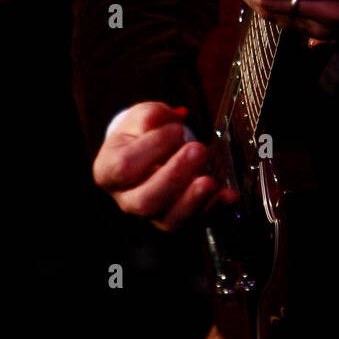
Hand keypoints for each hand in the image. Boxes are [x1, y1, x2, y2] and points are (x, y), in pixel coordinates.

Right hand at [92, 101, 237, 231]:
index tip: (174, 129)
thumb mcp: (140, 117)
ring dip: (194, 200)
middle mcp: (128, 199)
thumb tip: (161, 118)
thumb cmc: (141, 134)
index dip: (150, 148)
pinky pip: (198, 222)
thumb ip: (149, 116)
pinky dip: (216, 210)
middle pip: (146, 201)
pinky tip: (228, 195)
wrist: (150, 150)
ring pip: (170, 220)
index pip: (124, 167)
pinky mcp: (181, 218)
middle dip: (174, 176)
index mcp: (110, 173)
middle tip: (197, 150)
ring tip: (210, 180)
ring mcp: (154, 214)